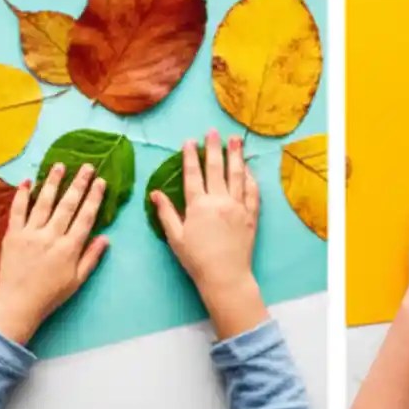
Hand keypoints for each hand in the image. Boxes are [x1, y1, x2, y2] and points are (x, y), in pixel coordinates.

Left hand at [0, 163, 108, 343]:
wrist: (16, 304)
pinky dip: (22, 195)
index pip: (86, 216)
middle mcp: (51, 236)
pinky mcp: (12, 235)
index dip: (95, 197)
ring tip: (60, 166)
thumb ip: (92, 257)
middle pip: (68, 204)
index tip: (101, 181)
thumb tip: (106, 237)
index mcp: (70, 248)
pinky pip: (17, 211)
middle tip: (87, 166)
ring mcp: (30, 234)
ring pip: (44, 202)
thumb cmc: (50, 295)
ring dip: (53, 182)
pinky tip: (28, 182)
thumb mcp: (77, 280)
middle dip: (79, 183)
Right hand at [151, 129, 265, 338]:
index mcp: (199, 206)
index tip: (189, 141)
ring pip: (238, 175)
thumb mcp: (175, 237)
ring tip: (234, 140)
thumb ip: (166, 212)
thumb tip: (155, 192)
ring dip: (236, 156)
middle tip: (212, 131)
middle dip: (213, 148)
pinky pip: (253, 191)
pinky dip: (251, 177)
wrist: (225, 276)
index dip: (190, 156)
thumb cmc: (196, 259)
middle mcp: (220, 201)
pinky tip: (248, 168)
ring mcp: (238, 207)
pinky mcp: (252, 215)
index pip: (193, 174)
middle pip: (217, 168)